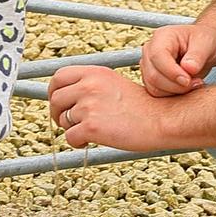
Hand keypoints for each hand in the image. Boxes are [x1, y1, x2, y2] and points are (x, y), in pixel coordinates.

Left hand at [47, 65, 166, 151]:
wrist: (161, 119)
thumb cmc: (140, 106)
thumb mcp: (113, 84)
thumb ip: (89, 85)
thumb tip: (64, 98)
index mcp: (94, 72)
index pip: (58, 77)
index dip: (54, 91)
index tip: (59, 103)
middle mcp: (89, 85)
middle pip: (55, 99)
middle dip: (58, 113)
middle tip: (68, 122)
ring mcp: (89, 106)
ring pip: (63, 120)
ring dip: (72, 128)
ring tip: (90, 131)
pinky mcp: (92, 127)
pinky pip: (70, 137)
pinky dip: (78, 143)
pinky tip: (90, 142)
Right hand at [140, 23, 215, 96]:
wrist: (203, 48)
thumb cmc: (203, 41)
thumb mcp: (206, 43)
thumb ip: (198, 55)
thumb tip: (188, 68)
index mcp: (162, 37)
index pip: (157, 56)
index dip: (172, 72)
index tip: (188, 80)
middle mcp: (150, 51)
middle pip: (153, 75)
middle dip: (176, 85)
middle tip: (197, 83)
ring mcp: (148, 66)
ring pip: (153, 87)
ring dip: (175, 91)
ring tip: (194, 84)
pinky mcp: (150, 79)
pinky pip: (156, 93)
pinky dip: (172, 94)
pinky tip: (186, 87)